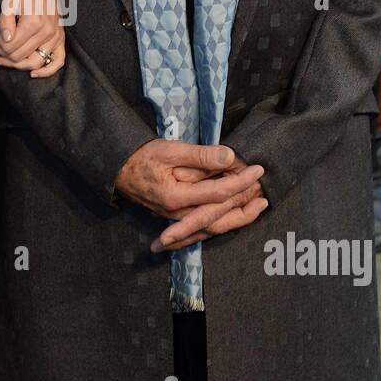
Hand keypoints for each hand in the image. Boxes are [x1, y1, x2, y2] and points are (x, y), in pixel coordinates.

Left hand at [0, 0, 66, 77]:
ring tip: (3, 55)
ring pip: (33, 63)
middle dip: (2, 51)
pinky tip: (33, 74)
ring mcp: (55, 37)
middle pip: (19, 57)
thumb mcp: (9, 0)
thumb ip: (5, 21)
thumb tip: (5, 40)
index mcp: (34, 23)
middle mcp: (47, 33)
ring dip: (16, 63)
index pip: (10, 48)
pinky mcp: (60, 38)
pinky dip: (46, 71)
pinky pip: (58, 62)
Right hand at [148, 152, 267, 251]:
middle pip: (220, 218)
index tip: (258, 169)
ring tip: (258, 206)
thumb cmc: (141, 157)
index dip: (241, 181)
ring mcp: (175, 220)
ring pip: (213, 227)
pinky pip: (202, 230)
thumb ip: (200, 155)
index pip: (218, 193)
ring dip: (239, 218)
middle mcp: (177, 215)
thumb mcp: (169, 150)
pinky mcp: (174, 219)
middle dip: (245, 203)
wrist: (116, 170)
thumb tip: (229, 157)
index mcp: (176, 198)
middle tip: (264, 189)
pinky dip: (221, 225)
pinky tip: (235, 219)